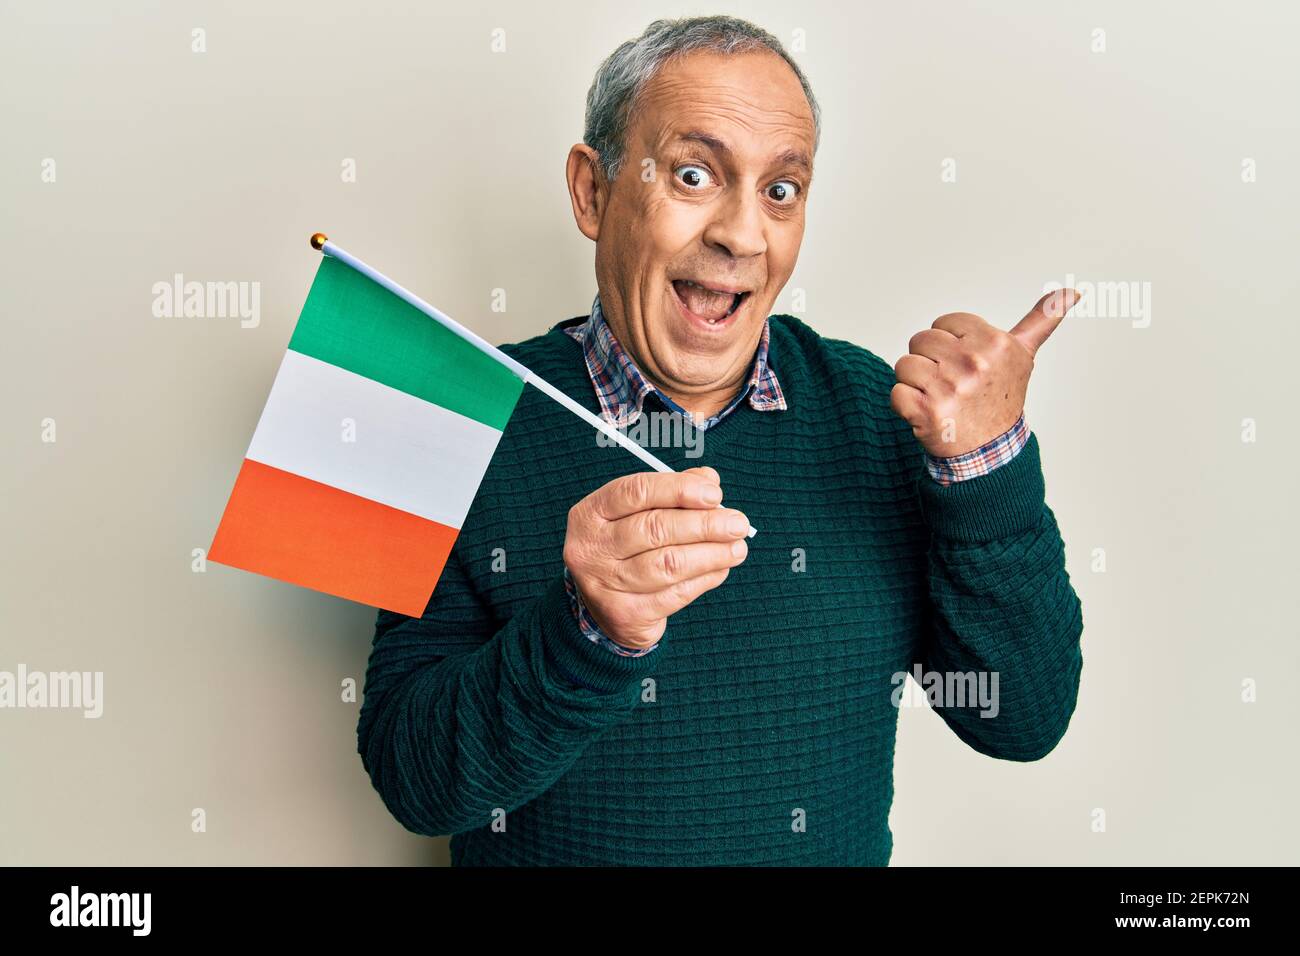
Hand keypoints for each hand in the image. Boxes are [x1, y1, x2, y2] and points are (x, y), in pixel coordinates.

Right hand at [562, 466, 749, 650]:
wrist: (602, 605)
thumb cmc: (625, 548)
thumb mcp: (635, 514)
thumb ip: (672, 492)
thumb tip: (709, 480)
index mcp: (591, 513)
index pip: (636, 492)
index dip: (679, 489)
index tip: (715, 494)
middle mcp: (593, 548)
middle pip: (655, 529)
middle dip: (704, 525)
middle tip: (737, 524)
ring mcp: (605, 584)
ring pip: (668, 564)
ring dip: (711, 554)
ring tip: (737, 548)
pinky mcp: (625, 614)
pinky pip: (674, 595)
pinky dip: (704, 580)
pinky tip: (720, 569)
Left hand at [890, 288, 1080, 456]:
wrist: (990, 453)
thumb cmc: (999, 399)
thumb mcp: (1023, 356)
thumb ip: (1042, 320)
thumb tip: (1072, 292)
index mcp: (994, 343)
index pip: (943, 322)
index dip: (950, 343)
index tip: (966, 364)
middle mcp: (974, 363)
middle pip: (920, 340)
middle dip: (931, 362)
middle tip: (952, 385)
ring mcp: (949, 388)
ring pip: (905, 365)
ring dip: (916, 383)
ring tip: (940, 399)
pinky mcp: (926, 412)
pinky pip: (896, 393)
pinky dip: (905, 406)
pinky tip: (928, 415)